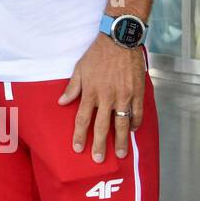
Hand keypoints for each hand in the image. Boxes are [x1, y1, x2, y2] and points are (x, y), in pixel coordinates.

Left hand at [58, 34, 145, 161]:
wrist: (120, 40)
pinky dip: (135, 124)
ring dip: (120, 141)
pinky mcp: (137, 93)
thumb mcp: (80, 69)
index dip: (80, 135)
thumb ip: (72, 88)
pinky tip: (132, 132)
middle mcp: (107, 97)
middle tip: (98, 159)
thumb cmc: (97, 54)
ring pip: (121, 124)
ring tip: (120, 154)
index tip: (78, 148)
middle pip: (102, 126)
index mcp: (90, 92)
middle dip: (100, 145)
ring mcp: (124, 96)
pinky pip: (137, 114)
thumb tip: (61, 102)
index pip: (83, 119)